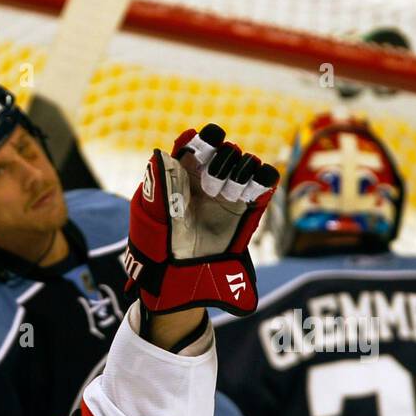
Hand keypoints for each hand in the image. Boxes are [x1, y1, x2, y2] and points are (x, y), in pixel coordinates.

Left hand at [122, 124, 278, 315]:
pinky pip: (264, 183)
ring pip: (247, 163)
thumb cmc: (157, 245)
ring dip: (241, 170)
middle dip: (222, 160)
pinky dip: (264, 178)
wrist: (178, 277)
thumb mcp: (151, 215)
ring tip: (227, 192)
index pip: (200, 143)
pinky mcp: (248, 209)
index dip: (206, 138)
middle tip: (212, 185)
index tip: (208, 140)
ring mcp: (229, 194)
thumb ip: (158, 184)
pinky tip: (252, 189)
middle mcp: (209, 181)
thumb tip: (160, 152)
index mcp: (185, 175)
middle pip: (227, 151)